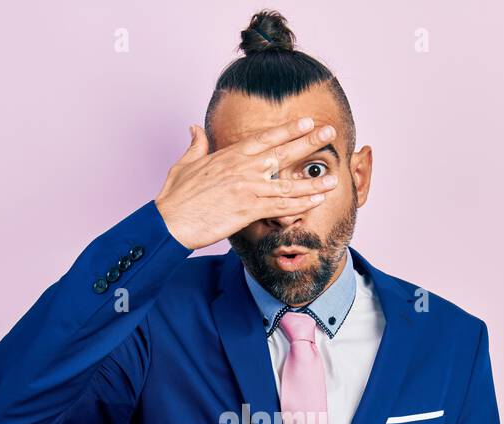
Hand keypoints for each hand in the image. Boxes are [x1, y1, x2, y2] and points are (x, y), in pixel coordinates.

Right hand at [153, 117, 339, 249]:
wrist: (170, 221)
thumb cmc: (176, 196)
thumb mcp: (185, 164)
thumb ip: (196, 145)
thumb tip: (194, 128)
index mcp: (230, 155)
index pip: (266, 138)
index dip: (289, 129)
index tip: (306, 121)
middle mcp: (243, 168)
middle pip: (283, 152)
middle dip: (309, 142)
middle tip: (329, 132)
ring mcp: (248, 189)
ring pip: (287, 184)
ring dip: (312, 182)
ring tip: (333, 178)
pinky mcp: (248, 210)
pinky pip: (281, 207)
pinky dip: (300, 205)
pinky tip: (316, 202)